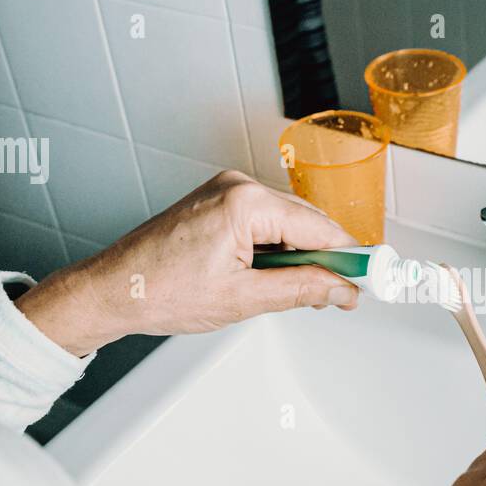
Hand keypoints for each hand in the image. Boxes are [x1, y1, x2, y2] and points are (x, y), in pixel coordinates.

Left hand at [15, 170, 359, 355]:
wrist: (112, 290)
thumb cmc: (159, 291)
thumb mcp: (243, 298)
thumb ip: (302, 289)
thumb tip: (341, 289)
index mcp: (245, 203)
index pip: (319, 229)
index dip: (350, 257)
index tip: (374, 276)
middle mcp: (237, 186)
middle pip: (306, 222)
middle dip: (325, 259)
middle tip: (340, 296)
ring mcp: (225, 191)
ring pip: (286, 223)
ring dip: (298, 256)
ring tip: (291, 292)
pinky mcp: (216, 202)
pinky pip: (264, 222)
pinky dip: (275, 248)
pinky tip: (270, 276)